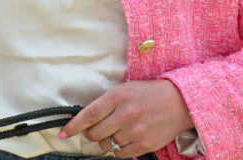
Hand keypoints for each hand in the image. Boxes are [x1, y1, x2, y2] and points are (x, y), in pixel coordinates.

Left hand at [58, 78, 193, 156]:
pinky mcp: (145, 144)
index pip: (89, 115)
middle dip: (91, 134)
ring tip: (118, 131)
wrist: (180, 102)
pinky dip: (119, 150)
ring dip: (107, 141)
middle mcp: (126, 114)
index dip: (74, 126)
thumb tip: (87, 120)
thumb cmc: (148, 94)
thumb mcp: (125, 89)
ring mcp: (136, 131)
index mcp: (118, 96)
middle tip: (97, 129)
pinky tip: (125, 140)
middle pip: (95, 134)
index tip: (63, 132)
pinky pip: (121, 154)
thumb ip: (106, 103)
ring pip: (107, 145)